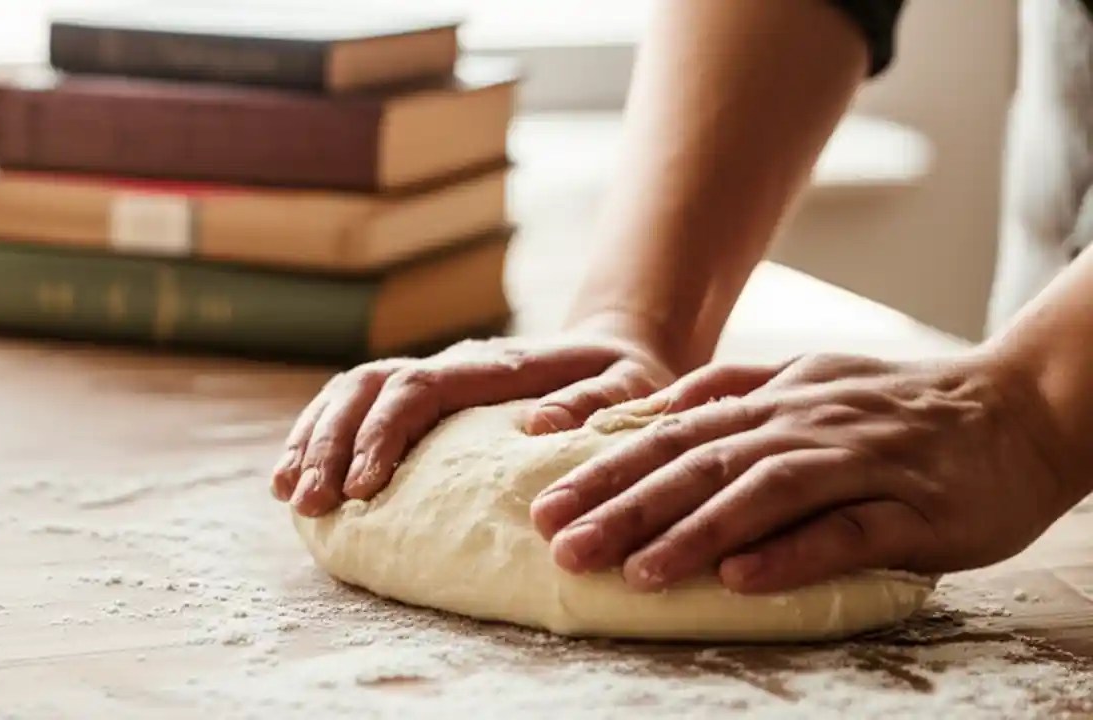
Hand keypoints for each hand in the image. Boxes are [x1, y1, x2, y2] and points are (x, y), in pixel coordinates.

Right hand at [272, 315, 677, 516]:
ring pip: (351, 393)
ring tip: (287, 495)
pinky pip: (356, 408)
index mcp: (493, 366)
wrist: (616, 355)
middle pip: (369, 387)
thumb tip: (538, 424)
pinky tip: (293, 476)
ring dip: (314, 439)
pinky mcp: (423, 399)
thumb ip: (595, 404)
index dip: (382, 434)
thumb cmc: (626, 384)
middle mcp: (453, 365)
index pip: (418, 388)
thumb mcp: (631, 393)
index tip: (363, 489)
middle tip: (310, 503)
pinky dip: (319, 436)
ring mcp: (433, 378)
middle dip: (331, 443)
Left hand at [529, 351, 1086, 593]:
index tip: (543, 499)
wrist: (1022, 404)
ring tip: (633, 572)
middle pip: (700, 463)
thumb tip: (653, 411)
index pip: (672, 433)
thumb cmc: (902, 406)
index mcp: (775, 399)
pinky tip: (741, 582)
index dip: (604, 466)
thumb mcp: (810, 379)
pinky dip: (791, 555)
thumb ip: (733, 392)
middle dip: (623, 504)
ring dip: (693, 533)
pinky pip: (845, 532)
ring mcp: (859, 463)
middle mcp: (805, 424)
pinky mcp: (913, 507)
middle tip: (561, 544)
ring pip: (762, 494)